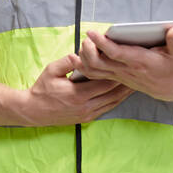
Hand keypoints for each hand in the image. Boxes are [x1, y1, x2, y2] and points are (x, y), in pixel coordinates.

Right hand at [15, 54, 133, 125]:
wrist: (34, 111)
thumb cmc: (42, 89)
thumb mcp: (51, 71)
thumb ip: (67, 61)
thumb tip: (80, 54)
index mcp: (78, 94)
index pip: (104, 83)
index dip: (118, 74)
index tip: (127, 64)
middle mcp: (85, 106)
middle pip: (113, 94)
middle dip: (126, 83)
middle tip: (138, 73)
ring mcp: (87, 114)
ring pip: (113, 103)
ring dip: (125, 93)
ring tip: (136, 82)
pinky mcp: (87, 118)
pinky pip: (107, 108)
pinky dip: (116, 100)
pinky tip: (123, 94)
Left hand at [72, 25, 172, 101]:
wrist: (168, 87)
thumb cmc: (171, 66)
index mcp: (138, 61)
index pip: (115, 53)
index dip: (102, 43)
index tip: (92, 32)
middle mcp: (125, 69)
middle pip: (97, 62)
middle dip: (88, 49)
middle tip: (87, 37)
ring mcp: (118, 75)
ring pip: (92, 70)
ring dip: (83, 57)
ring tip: (84, 44)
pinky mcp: (114, 77)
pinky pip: (93, 74)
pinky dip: (83, 66)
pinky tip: (80, 56)